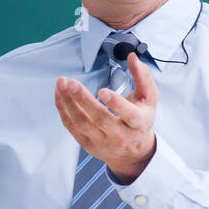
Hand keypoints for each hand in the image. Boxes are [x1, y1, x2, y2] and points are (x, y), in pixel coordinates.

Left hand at [55, 52, 157, 183]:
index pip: (128, 115)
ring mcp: (101, 142)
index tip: (102, 91)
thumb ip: (143, 77)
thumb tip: (133, 57)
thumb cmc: (139, 120)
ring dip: (69, 103)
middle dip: (83, 100)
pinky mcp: (87, 143)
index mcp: (138, 124)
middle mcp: (120, 136)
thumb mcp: (149, 98)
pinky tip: (60, 94)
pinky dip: (63, 109)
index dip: (116, 103)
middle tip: (72, 83)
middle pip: (100, 119)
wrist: (131, 151)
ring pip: (81, 123)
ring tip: (62, 84)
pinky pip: (71, 126)